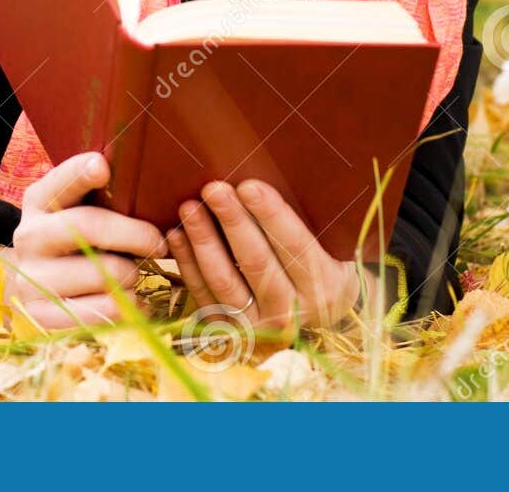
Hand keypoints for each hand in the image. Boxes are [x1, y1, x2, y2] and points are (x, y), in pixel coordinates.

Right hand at [0, 151, 165, 329]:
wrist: (38, 286)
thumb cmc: (75, 239)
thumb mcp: (79, 209)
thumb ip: (101, 193)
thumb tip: (147, 181)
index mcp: (39, 201)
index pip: (61, 183)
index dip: (80, 172)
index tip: (103, 167)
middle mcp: (29, 237)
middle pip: (88, 227)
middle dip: (136, 234)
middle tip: (159, 243)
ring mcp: (33, 279)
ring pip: (105, 274)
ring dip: (132, 274)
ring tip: (131, 273)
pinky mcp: (43, 315)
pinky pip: (105, 310)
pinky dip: (129, 304)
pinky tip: (130, 297)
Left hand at [167, 179, 363, 331]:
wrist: (320, 314)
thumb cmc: (323, 262)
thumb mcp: (331, 246)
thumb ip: (307, 220)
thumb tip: (264, 176)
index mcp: (325, 287)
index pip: (296, 247)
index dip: (272, 216)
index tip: (248, 186)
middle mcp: (293, 313)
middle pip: (257, 263)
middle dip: (233, 222)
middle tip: (214, 188)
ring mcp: (260, 327)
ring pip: (225, 281)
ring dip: (204, 241)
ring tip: (189, 207)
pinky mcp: (232, 331)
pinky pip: (204, 295)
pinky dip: (188, 264)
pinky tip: (177, 234)